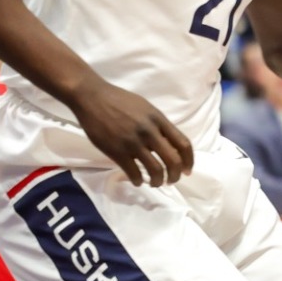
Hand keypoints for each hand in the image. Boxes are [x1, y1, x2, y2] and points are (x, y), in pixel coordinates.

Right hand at [66, 79, 193, 186]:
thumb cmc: (120, 101)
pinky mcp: (116, 151)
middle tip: (172, 181)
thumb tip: (169, 144)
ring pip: (155, 170)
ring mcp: (133, 142)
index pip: (183, 144)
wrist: (92, 98)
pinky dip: (137, 180)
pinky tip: (137, 181)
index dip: (189, 160)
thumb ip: (159, 126)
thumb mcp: (147, 109)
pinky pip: (133, 172)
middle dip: (175, 175)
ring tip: (156, 183)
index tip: (187, 171)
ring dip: (158, 181)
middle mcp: (150, 132)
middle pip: (173, 160)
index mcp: (159, 120)